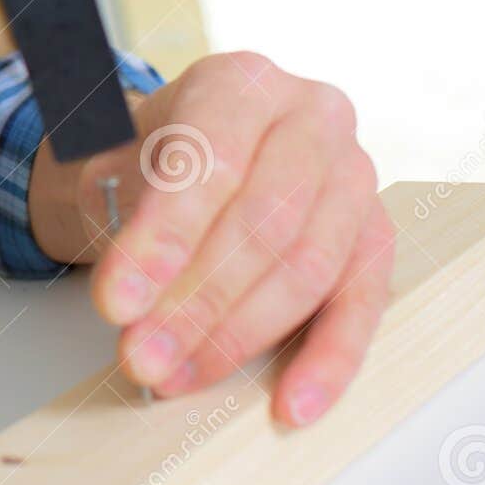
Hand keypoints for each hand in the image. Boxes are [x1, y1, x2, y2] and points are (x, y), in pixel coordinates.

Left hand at [77, 52, 394, 425]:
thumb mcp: (111, 161)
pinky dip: (327, 360)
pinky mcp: (374, 236)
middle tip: (138, 354)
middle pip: (262, 223)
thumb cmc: (147, 158)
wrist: (180, 152)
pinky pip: (361, 305)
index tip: (116, 301)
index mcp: (240, 81)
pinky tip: (292, 403)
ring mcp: (355, 176)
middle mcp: (312, 118)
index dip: (162, 238)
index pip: (208, 161)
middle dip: (193, 302)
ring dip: (235, 337)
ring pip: (307, 270)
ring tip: (172, 376)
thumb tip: (128, 300)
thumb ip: (119, 215)